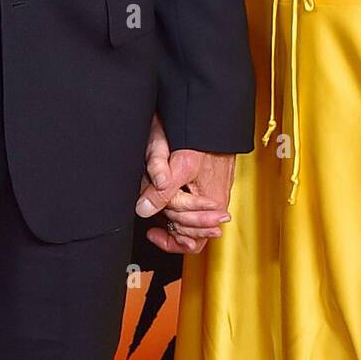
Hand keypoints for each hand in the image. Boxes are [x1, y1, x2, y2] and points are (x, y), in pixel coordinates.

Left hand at [135, 113, 234, 253]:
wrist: (213, 121)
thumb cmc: (202, 139)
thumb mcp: (180, 165)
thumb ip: (163, 190)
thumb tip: (144, 209)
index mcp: (212, 203)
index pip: (191, 237)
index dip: (169, 238)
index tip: (152, 232)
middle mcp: (216, 202)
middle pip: (193, 232)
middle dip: (172, 228)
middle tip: (155, 223)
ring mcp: (213, 194)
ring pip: (192, 220)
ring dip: (175, 219)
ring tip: (159, 214)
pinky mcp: (209, 186)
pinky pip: (195, 208)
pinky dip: (181, 211)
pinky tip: (168, 206)